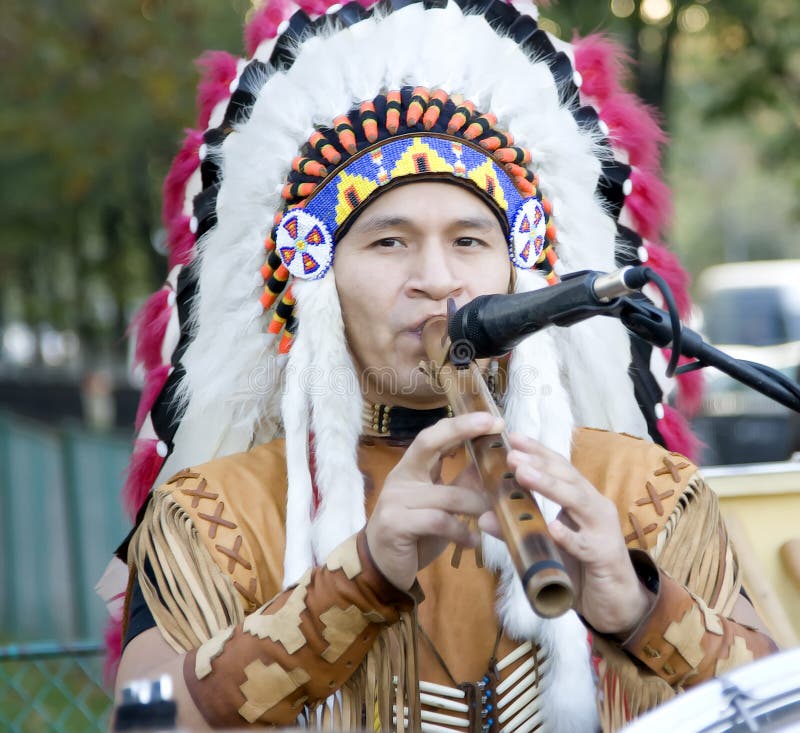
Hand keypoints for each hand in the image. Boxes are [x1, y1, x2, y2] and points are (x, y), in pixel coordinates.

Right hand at [365, 412, 501, 591]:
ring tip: (492, 515)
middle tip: (496, 431)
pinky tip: (472, 542)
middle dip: (463, 431)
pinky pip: (439, 521)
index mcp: (411, 468)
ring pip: (447, 494)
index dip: (461, 425)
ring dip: (477, 505)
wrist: (380, 568)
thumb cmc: (414, 534)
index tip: (491, 419)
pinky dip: (462, 531)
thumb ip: (462, 485)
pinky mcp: (395, 524)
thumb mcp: (442, 507)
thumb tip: (491, 464)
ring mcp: (395, 500)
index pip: (433, 436)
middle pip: (429, 444)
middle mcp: (401, 477)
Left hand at [482, 433, 651, 634]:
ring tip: (523, 475)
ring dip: (549, 486)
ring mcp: (603, 531)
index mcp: (581, 499)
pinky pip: (585, 545)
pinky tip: (553, 528)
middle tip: (511, 453)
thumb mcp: (546, 545)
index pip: (559, 468)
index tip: (512, 437)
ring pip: (577, 502)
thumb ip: (518, 530)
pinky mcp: (605, 557)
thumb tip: (484, 517)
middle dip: (540, 462)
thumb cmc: (580, 567)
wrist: (616, 604)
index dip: (537, 451)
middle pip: (568, 477)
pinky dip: (569, 536)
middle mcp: (595, 508)